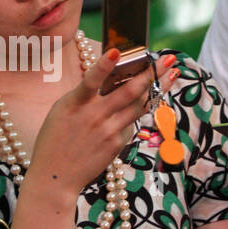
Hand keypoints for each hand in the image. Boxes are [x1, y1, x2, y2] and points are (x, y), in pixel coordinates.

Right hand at [31, 51, 177, 194]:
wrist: (56, 177)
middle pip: (129, 91)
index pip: (91, 81)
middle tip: (168, 59)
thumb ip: (85, 96)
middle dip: (151, 73)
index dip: (104, 66)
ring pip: (139, 105)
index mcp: (75, 104)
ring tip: (172, 73)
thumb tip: (112, 81)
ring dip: (158, 87)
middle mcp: (95, 116)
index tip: (116, 51)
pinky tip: (148, 99)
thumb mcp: (62, 111)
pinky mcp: (117, 143)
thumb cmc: (55, 139)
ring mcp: (109, 131)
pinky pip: (132, 122)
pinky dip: (139, 109)